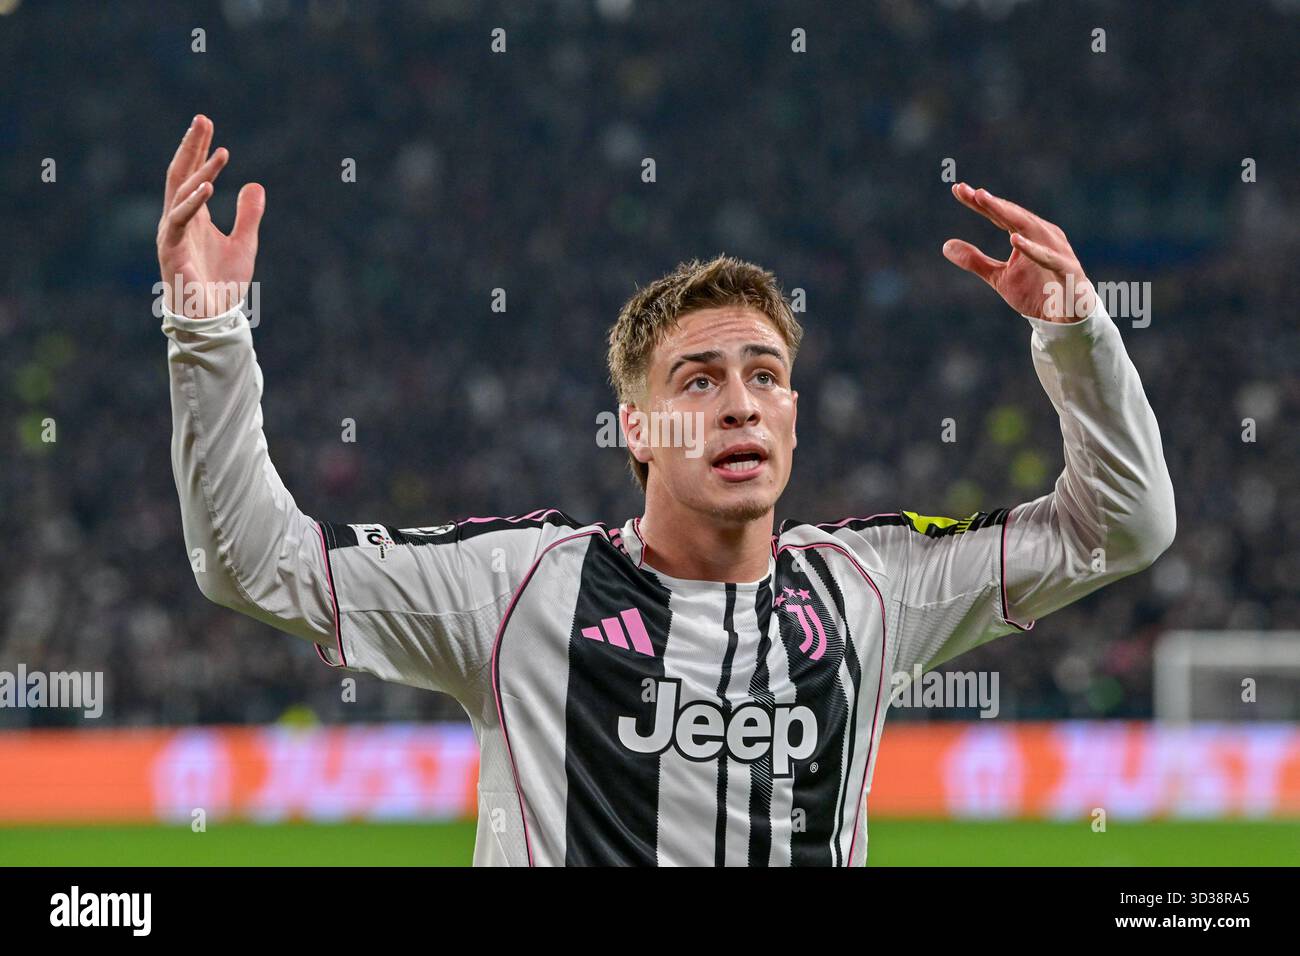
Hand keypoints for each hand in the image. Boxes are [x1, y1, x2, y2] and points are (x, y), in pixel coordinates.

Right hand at [157, 114, 264, 317]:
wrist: (213, 318)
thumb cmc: (223, 285)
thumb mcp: (245, 243)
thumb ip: (248, 215)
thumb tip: (255, 184)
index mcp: (193, 217)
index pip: (193, 175)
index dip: (200, 150)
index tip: (208, 126)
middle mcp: (178, 220)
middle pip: (181, 174)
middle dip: (192, 146)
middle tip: (202, 118)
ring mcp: (172, 233)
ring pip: (182, 193)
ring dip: (200, 170)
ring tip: (218, 149)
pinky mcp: (171, 249)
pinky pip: (179, 220)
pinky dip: (192, 202)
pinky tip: (207, 186)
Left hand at [942, 183, 1094, 322]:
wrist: (1067, 319)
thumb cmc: (1036, 292)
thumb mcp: (999, 277)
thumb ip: (975, 261)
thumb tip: (945, 245)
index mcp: (1028, 234)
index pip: (1000, 215)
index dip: (980, 203)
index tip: (958, 189)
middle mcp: (1044, 235)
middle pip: (1014, 215)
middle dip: (992, 203)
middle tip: (971, 191)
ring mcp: (1056, 250)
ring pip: (1031, 228)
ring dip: (1009, 214)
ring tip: (986, 202)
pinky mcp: (1066, 269)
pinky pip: (1048, 257)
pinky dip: (1032, 248)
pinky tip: (1014, 239)